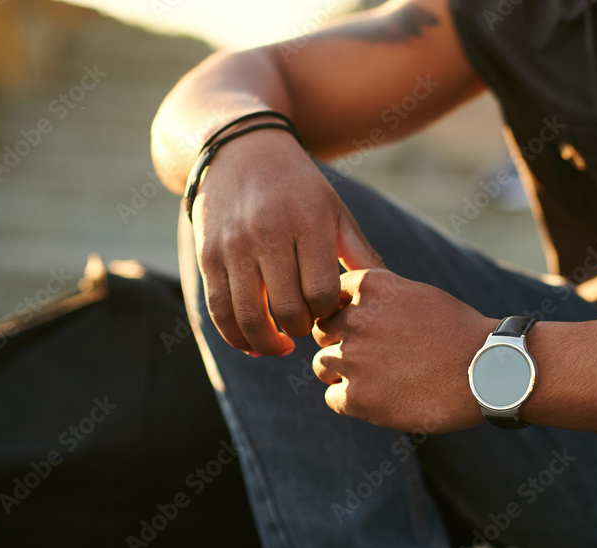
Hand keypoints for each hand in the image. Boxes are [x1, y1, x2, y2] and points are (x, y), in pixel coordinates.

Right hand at [191, 129, 384, 355]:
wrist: (239, 150)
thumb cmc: (298, 186)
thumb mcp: (334, 210)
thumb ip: (360, 253)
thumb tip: (388, 293)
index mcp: (307, 222)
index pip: (322, 291)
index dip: (328, 312)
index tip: (329, 310)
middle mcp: (268, 233)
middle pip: (287, 308)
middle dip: (301, 329)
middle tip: (307, 327)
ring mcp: (233, 245)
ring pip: (250, 316)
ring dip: (268, 344)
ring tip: (281, 347)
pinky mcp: (208, 255)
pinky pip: (219, 310)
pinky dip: (235, 336)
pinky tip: (251, 344)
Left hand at [312, 269, 495, 432]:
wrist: (489, 371)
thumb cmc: (459, 331)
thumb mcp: (416, 294)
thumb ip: (377, 293)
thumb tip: (345, 288)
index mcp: (371, 286)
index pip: (332, 295)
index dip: (345, 312)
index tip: (365, 326)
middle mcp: (355, 318)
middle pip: (323, 330)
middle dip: (340, 341)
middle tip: (370, 356)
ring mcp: (354, 359)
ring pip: (322, 365)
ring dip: (342, 372)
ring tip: (376, 379)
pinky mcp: (359, 397)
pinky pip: (332, 398)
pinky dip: (350, 400)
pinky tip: (379, 398)